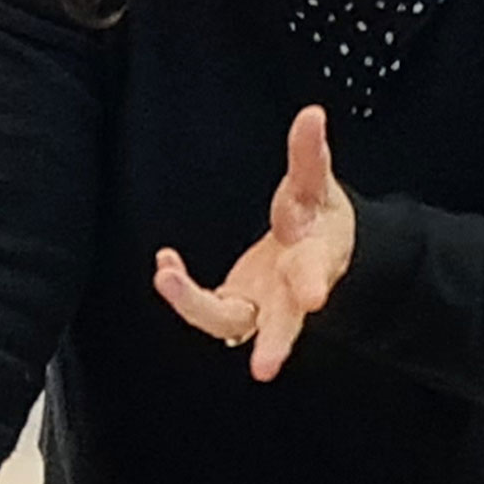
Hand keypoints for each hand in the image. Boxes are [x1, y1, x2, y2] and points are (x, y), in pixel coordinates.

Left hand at [153, 104, 356, 378]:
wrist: (318, 255)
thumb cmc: (319, 222)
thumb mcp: (317, 186)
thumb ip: (310, 156)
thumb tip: (311, 115)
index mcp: (317, 263)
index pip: (317, 275)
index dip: (314, 285)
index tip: (314, 297)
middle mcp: (289, 296)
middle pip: (284, 327)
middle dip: (276, 345)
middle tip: (266, 369)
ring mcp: (260, 308)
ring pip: (231, 324)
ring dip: (197, 307)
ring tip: (165, 276)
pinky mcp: (236, 308)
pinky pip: (206, 309)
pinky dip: (183, 292)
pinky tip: (164, 265)